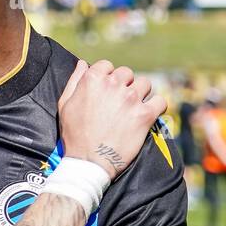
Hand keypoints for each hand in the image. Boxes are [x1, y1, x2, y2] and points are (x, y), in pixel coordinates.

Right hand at [57, 59, 166, 177]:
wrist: (88, 162)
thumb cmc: (74, 134)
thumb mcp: (65, 104)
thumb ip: (74, 80)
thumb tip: (83, 63)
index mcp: (93, 79)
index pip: (107, 65)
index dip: (107, 77)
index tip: (106, 91)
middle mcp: (114, 85)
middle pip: (127, 73)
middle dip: (124, 85)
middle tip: (119, 102)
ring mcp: (131, 99)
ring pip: (145, 84)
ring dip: (140, 94)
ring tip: (133, 108)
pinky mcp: (145, 115)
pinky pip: (160, 101)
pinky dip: (156, 107)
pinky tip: (148, 114)